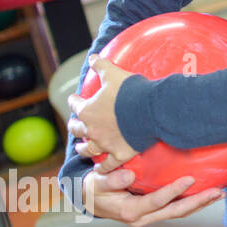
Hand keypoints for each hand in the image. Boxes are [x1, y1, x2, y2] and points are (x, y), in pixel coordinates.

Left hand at [67, 55, 138, 173]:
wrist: (151, 110)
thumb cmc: (132, 91)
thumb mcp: (114, 73)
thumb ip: (101, 65)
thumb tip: (93, 57)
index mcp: (88, 109)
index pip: (76, 105)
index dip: (74, 101)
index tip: (74, 99)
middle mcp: (92, 128)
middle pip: (78, 129)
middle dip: (75, 126)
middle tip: (75, 124)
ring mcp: (105, 143)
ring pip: (88, 149)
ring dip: (83, 149)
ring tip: (81, 148)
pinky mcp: (120, 154)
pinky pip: (108, 165)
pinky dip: (103, 168)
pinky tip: (100, 169)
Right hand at [80, 167, 222, 225]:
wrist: (91, 201)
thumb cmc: (94, 189)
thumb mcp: (97, 184)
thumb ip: (111, 180)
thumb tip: (128, 176)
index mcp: (130, 211)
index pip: (156, 201)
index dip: (174, 191)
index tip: (190, 178)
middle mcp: (143, 218)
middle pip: (176, 211)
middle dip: (199, 202)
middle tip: (217, 192)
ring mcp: (151, 217)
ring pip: (180, 212)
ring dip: (201, 203)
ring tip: (219, 193)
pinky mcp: (155, 213)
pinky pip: (177, 209)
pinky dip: (193, 203)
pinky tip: (207, 194)